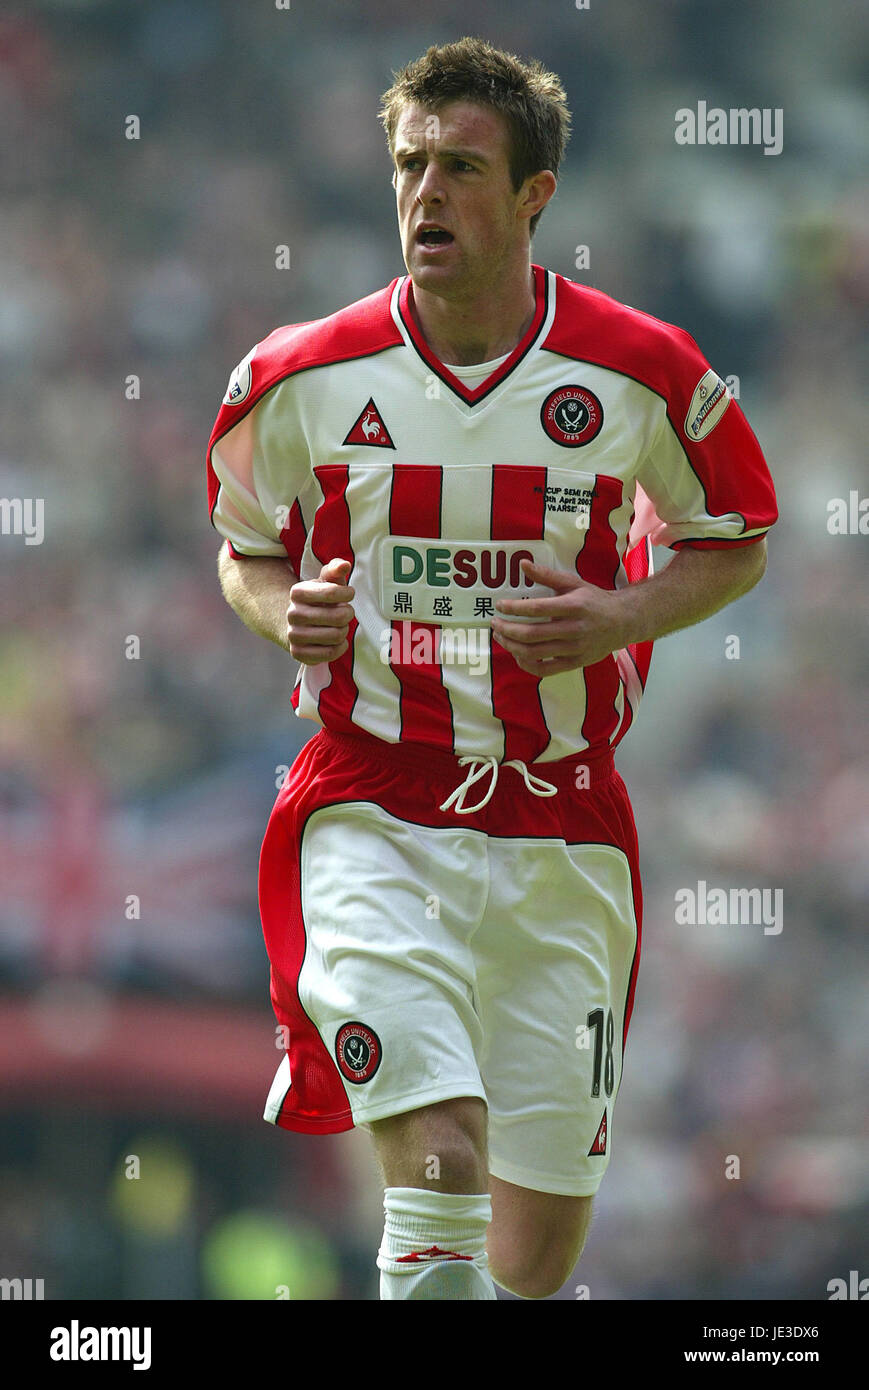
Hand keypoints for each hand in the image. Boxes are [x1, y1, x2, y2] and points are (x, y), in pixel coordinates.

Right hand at [287, 558, 355, 663]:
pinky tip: (337, 641)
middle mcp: (292, 613)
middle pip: (339, 616)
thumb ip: (335, 570)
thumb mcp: (325, 581)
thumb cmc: (318, 599)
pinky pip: (330, 653)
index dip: (347, 593)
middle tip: (344, 612)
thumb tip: (345, 565)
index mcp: (297, 592)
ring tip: (338, 626)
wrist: (297, 624)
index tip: (348, 594)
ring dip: (344, 631)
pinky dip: (340, 647)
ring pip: (336, 636)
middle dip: (348, 614)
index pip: (333, 592)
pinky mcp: (298, 653)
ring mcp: (293, 635)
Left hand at [490, 559, 627, 675]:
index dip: (514, 608)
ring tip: (501, 637)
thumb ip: (547, 575)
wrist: (623, 622)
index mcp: (574, 606)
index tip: (499, 605)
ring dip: (512, 646)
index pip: (537, 609)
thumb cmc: (594, 600)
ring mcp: (575, 648)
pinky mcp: (575, 662)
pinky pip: (545, 669)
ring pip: (535, 653)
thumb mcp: (574, 583)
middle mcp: (574, 629)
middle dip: (507, 629)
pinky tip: (517, 654)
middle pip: (532, 634)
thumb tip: (523, 564)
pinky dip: (526, 664)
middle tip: (494, 623)